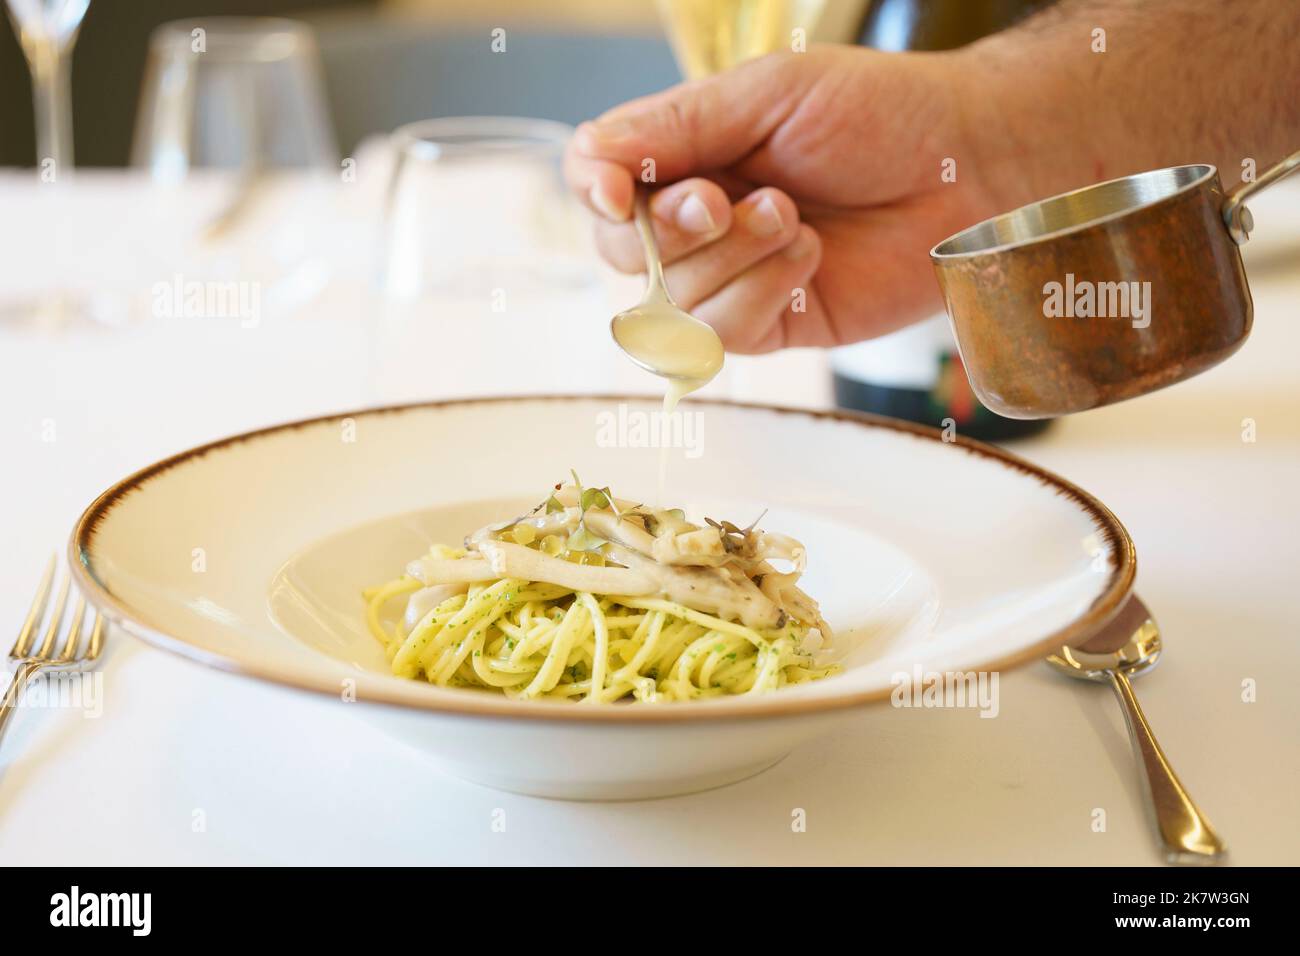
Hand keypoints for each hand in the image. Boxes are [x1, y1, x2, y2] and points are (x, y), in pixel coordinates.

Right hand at [564, 45, 1001, 351]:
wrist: (967, 169)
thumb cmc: (879, 113)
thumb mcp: (769, 94)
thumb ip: (676, 127)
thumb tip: (588, 156)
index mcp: (687, 153)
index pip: (599, 181)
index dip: (596, 192)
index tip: (620, 192)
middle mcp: (698, 220)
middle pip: (624, 251)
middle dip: (672, 231)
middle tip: (729, 199)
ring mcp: (730, 277)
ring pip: (670, 302)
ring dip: (731, 259)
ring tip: (794, 217)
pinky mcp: (769, 325)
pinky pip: (721, 335)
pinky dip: (758, 294)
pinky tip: (809, 257)